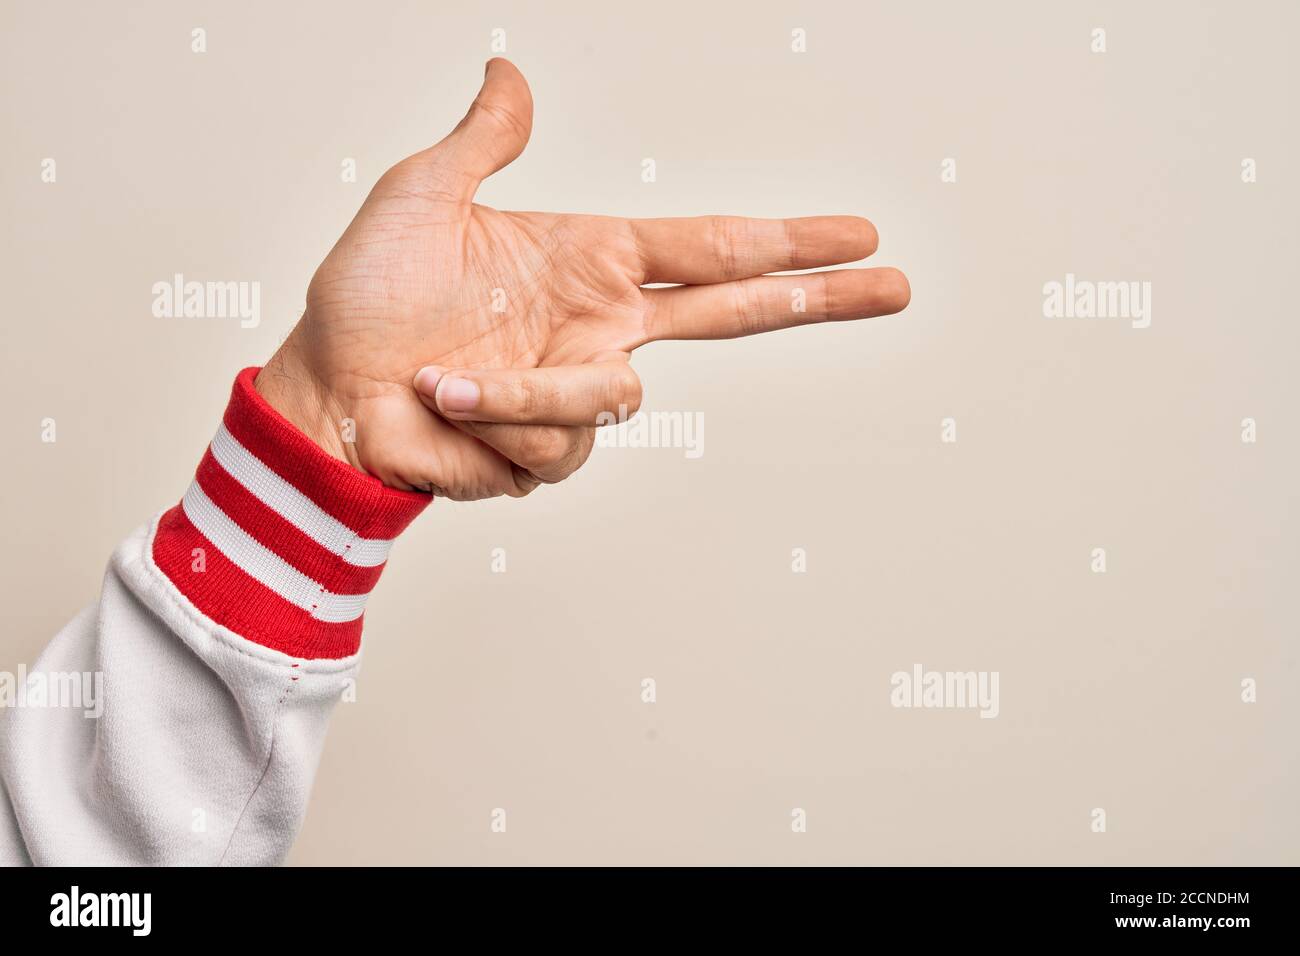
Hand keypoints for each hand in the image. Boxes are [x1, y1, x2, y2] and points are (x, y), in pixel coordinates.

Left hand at [257, 58, 909, 498]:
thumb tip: (509, 74)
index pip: (709, 247)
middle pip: (735, 314)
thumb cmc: (365, 300)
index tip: (855, 235)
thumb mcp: (420, 197)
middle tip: (895, 286)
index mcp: (589, 262)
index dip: (784, 242)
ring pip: (615, 397)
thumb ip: (483, 141)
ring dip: (524, 388)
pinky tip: (448, 407)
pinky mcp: (550, 447)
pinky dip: (493, 421)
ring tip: (445, 375)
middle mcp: (600, 327)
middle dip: (817, 299)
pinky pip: (556, 438)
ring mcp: (579, 391)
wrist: (327, 395)